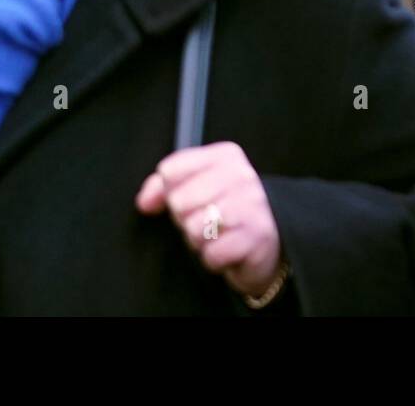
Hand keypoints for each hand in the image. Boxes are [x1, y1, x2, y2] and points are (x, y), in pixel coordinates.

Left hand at [135, 141, 283, 298]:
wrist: (270, 240)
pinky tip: (228, 249)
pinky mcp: (256, 236)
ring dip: (199, 241)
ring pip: (193, 229)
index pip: (171, 170)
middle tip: (206, 220)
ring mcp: (251, 205)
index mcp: (225, 155)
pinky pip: (211, 254)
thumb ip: (163, 187)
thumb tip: (144, 202)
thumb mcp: (197, 187)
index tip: (187, 199)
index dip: (169, 192)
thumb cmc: (227, 210)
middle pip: (178, 202)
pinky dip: (214, 258)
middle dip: (185, 219)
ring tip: (217, 235)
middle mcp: (241, 175)